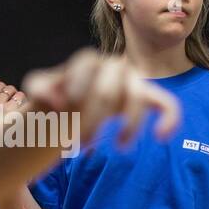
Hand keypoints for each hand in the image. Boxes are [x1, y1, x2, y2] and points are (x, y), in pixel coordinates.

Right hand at [0, 79, 27, 116]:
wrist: (2, 146)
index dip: (2, 92)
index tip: (0, 102)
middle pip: (10, 88)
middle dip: (12, 96)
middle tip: (9, 110)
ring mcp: (10, 112)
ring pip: (20, 95)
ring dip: (20, 102)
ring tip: (16, 115)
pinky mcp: (23, 117)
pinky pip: (28, 103)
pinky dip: (28, 108)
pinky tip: (23, 117)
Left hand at [22, 49, 180, 146]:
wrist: (72, 110)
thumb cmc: (56, 98)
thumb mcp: (39, 89)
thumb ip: (39, 86)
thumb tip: (56, 101)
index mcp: (88, 62)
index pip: (86, 65)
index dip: (77, 86)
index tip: (65, 109)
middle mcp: (114, 68)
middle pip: (110, 89)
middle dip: (94, 119)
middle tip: (78, 144)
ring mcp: (133, 82)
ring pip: (139, 96)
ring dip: (129, 123)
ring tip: (120, 147)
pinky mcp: (148, 99)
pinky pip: (166, 104)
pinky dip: (169, 118)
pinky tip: (160, 137)